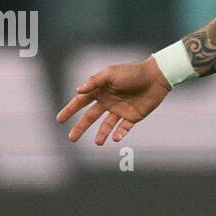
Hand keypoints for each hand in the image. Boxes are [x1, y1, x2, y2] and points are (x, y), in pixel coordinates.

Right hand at [56, 57, 171, 144]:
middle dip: (81, 127)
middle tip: (71, 138)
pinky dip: (119, 134)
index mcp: (100, 90)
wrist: (156, 77)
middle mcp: (108, 101)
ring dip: (101, 134)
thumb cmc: (132, 72)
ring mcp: (120, 110)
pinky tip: (115, 138)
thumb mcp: (111, 73)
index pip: (81, 102)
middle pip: (90, 117)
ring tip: (98, 143)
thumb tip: (78, 91)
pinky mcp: (133, 117)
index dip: (70, 110)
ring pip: (106, 126)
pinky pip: (123, 128)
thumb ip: (95, 81)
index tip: (60, 119)